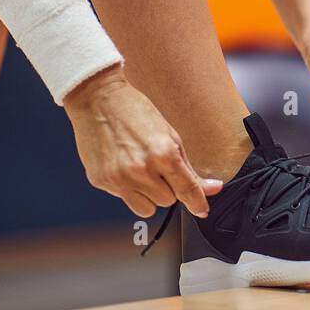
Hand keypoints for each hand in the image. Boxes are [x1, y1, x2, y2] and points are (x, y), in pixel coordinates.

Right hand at [63, 67, 220, 217]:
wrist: (97, 100)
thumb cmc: (135, 111)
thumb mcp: (170, 135)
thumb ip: (190, 168)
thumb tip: (212, 187)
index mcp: (163, 154)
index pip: (187, 190)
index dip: (198, 202)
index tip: (202, 209)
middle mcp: (141, 170)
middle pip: (167, 201)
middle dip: (168, 188)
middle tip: (158, 167)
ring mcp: (119, 179)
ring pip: (147, 209)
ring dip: (149, 195)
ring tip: (142, 171)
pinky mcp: (101, 182)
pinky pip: (125, 199)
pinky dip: (129, 189)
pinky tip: (124, 167)